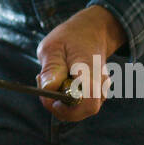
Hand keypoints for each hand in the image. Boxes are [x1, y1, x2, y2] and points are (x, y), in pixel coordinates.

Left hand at [36, 5, 126, 121]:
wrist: (92, 32)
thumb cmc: (70, 38)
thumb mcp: (53, 46)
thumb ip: (51, 67)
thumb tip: (48, 88)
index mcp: (90, 70)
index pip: (88, 101)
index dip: (66, 108)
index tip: (49, 97)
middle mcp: (100, 85)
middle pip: (81, 111)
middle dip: (57, 105)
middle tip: (43, 82)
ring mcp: (100, 91)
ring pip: (78, 110)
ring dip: (59, 101)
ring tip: (51, 77)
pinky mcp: (96, 95)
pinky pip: (78, 105)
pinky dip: (64, 98)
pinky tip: (58, 80)